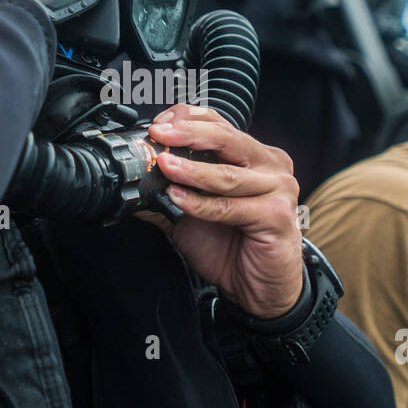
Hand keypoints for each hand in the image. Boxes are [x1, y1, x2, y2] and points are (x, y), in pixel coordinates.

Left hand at [144, 103, 302, 318]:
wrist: (258, 288)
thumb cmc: (232, 245)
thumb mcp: (192, 214)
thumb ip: (167, 194)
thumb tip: (130, 186)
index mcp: (253, 155)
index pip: (220, 123)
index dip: (188, 118)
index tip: (158, 123)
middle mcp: (269, 165)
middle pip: (226, 138)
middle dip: (188, 133)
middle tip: (158, 134)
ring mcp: (278, 189)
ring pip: (227, 174)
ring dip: (191, 170)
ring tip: (164, 166)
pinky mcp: (277, 216)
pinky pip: (230, 207)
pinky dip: (201, 204)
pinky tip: (178, 199)